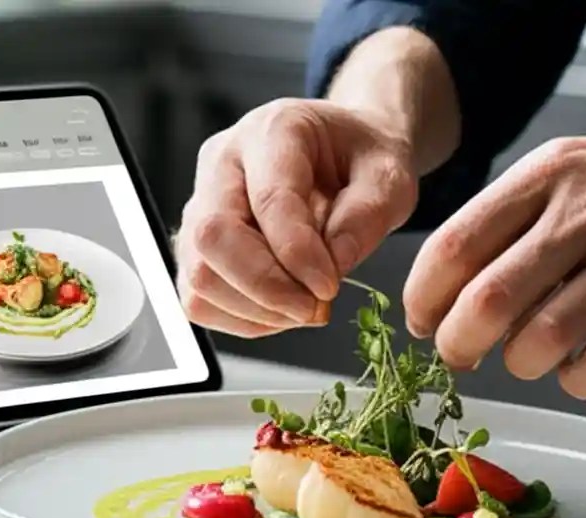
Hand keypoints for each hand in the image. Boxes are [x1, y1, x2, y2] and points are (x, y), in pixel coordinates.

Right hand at [175, 98, 418, 337]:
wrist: (343, 153)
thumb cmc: (361, 159)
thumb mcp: (389, 176)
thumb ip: (366, 217)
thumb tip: (332, 267)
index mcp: (273, 130)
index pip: (269, 200)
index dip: (297, 254)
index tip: (329, 288)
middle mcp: (222, 162)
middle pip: (212, 238)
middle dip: (266, 288)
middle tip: (315, 307)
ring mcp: (201, 204)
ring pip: (199, 276)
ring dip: (255, 310)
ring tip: (305, 308)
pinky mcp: (197, 246)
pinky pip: (200, 300)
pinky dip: (242, 318)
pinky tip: (281, 311)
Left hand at [403, 135, 585, 398]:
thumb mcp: (574, 175)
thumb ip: (507, 222)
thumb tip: (436, 298)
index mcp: (549, 174)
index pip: (454, 245)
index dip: (424, 298)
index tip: (423, 322)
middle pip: (488, 300)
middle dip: (459, 344)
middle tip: (461, 356)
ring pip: (543, 339)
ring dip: (521, 365)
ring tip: (528, 358)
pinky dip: (576, 381)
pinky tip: (578, 369)